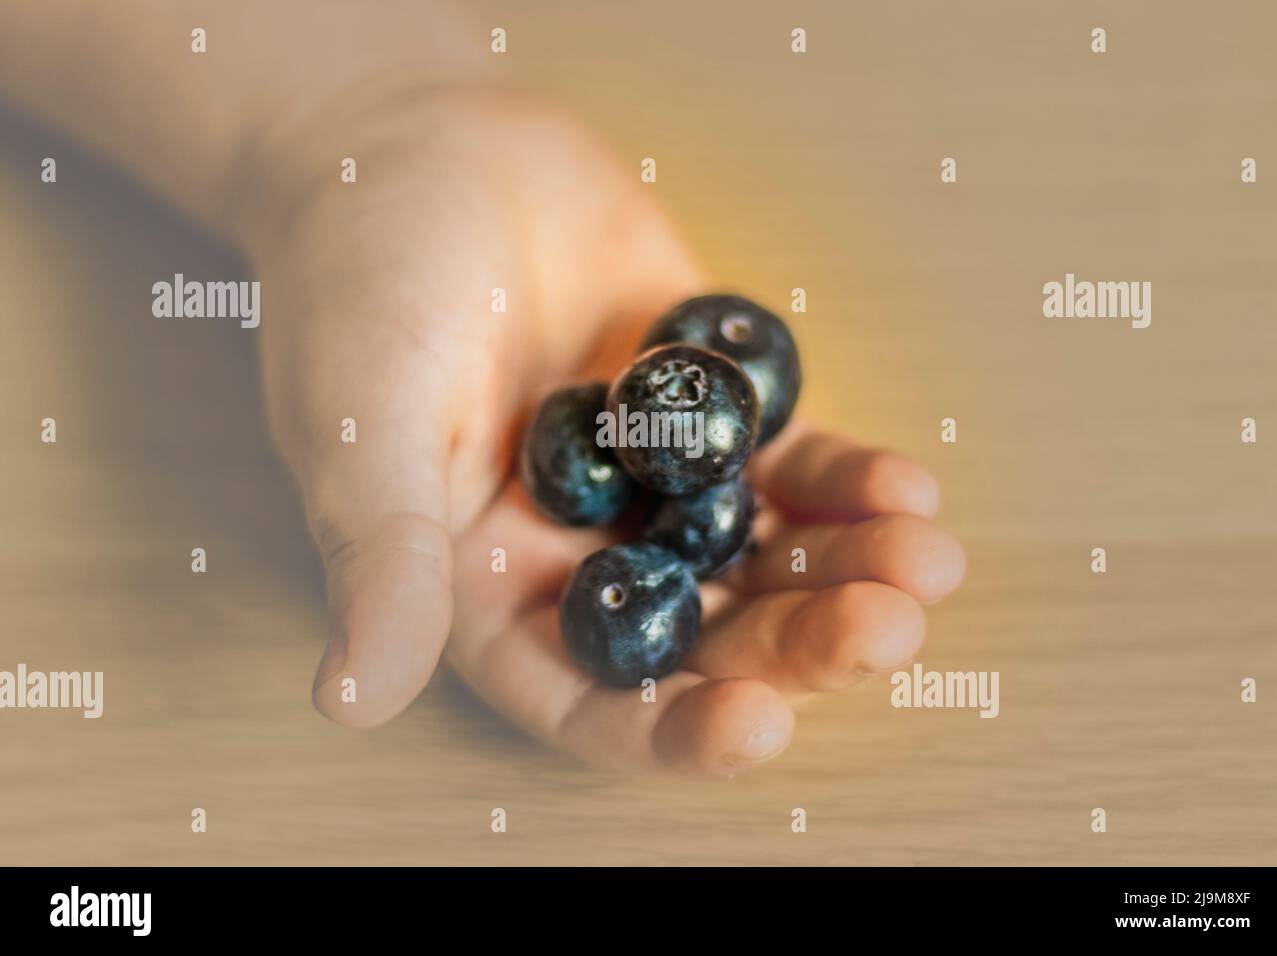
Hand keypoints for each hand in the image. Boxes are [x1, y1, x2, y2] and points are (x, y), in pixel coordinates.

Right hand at [254, 90, 964, 774]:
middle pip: (708, 634)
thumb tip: (346, 700)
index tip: (762, 723)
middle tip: (886, 627)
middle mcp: (585, 553)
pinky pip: (789, 462)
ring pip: (766, 557)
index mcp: (496, 589)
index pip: (593, 699)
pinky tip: (907, 485)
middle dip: (799, 641)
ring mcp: (656, 483)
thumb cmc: (359, 290)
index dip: (676, 731)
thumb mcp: (363, 425)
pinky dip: (848, 480)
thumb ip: (383, 559)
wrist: (418, 150)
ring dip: (849, 569)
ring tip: (926, 560)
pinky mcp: (709, 408)